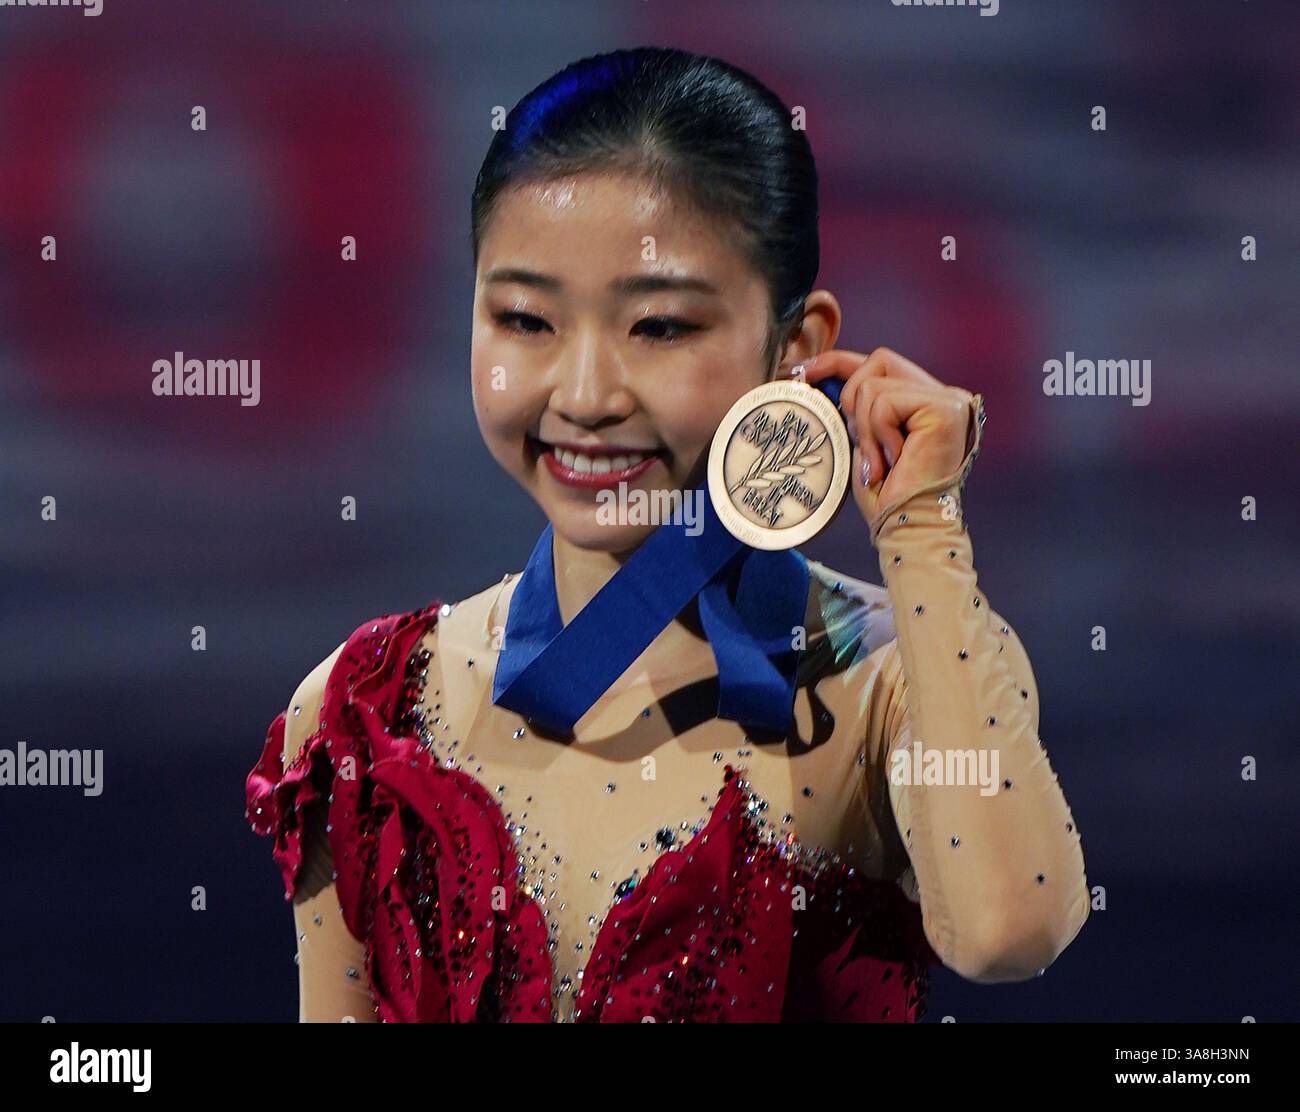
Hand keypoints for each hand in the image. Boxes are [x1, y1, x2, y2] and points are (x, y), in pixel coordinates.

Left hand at [796, 347, 975, 525]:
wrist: (907, 526)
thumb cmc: (885, 494)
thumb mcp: (861, 439)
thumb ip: (855, 406)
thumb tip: (813, 373)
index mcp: (926, 399)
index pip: (880, 363)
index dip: (840, 361)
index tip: (804, 372)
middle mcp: (944, 394)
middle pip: (879, 360)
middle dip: (852, 399)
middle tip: (859, 442)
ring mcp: (949, 399)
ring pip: (875, 386)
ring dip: (865, 429)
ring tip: (880, 462)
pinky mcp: (945, 407)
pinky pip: (884, 403)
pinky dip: (877, 434)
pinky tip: (893, 460)